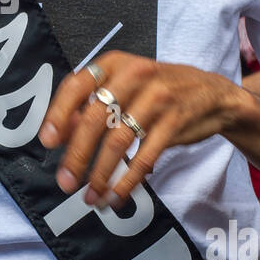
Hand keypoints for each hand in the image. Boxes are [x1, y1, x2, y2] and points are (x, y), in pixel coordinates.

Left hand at [38, 52, 238, 204]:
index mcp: (114, 64)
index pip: (76, 86)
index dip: (58, 115)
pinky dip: (129, 180)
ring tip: (91, 196)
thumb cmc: (158, 91)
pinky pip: (145, 156)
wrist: (213, 94)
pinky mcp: (175, 121)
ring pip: (119, 141)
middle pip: (95, 118)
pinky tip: (117, 195)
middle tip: (65, 182)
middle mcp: (134, 75)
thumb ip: (92, 105)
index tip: (47, 142)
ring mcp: (157, 97)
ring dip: (101, 174)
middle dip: (77, 155)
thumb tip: (59, 134)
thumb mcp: (124, 86)